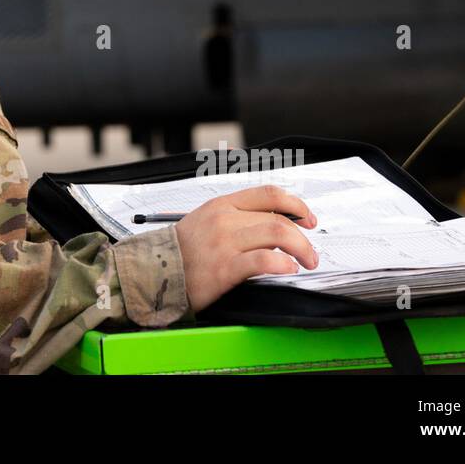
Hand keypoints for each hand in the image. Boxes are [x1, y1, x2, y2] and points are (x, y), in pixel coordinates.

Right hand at [174, 184, 319, 314]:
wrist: (153, 270)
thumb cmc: (181, 250)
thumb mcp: (207, 220)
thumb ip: (237, 217)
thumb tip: (272, 223)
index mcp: (222, 204)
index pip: (269, 194)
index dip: (296, 204)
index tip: (308, 218)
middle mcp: (225, 219)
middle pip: (278, 218)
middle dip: (303, 237)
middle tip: (310, 252)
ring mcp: (225, 242)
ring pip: (277, 234)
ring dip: (300, 249)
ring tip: (305, 262)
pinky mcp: (224, 267)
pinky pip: (263, 260)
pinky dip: (282, 263)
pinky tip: (288, 269)